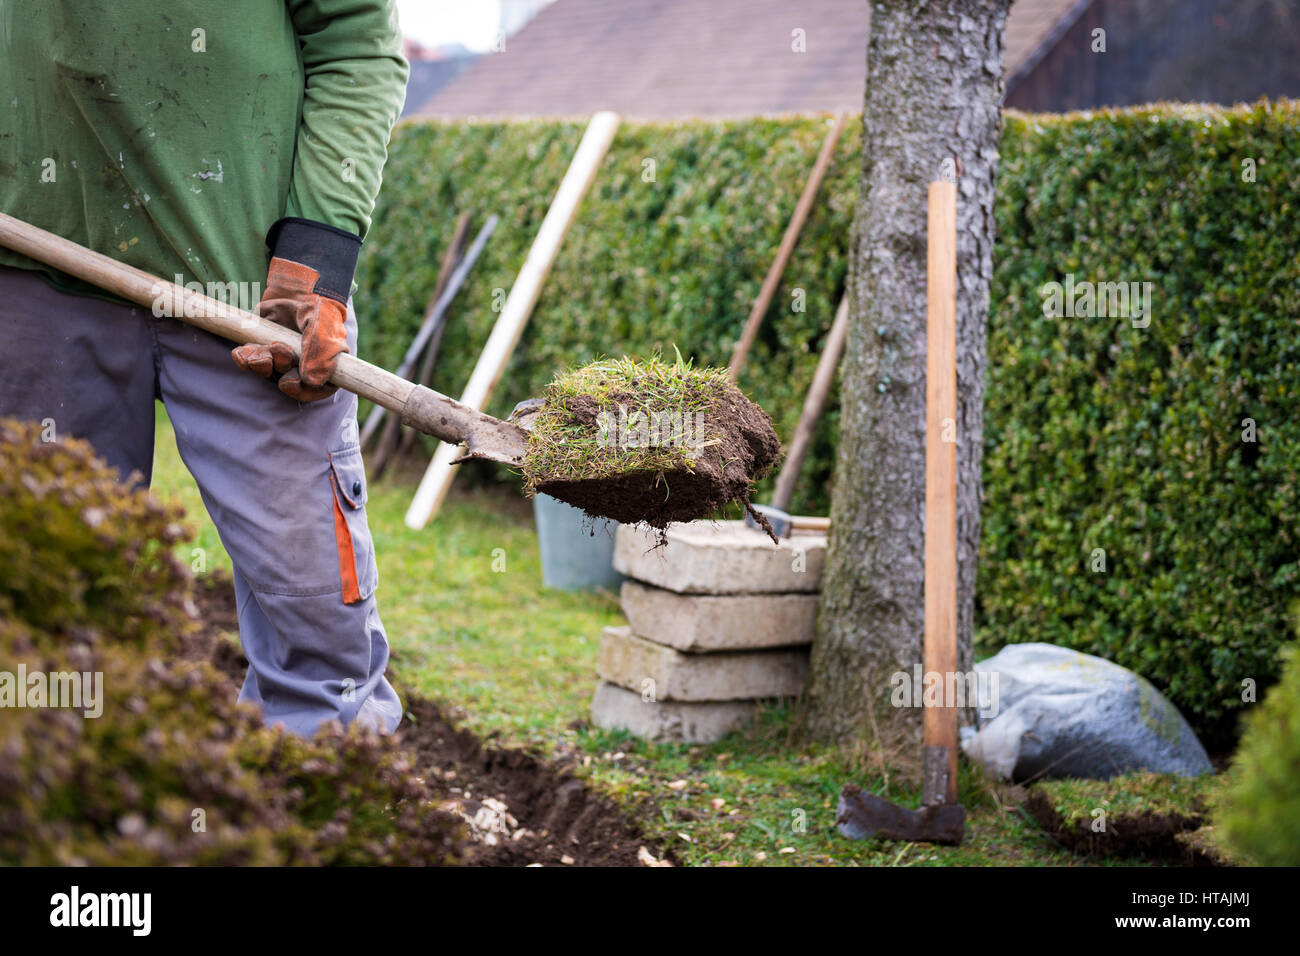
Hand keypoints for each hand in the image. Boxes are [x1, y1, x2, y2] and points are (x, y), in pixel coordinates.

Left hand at [232, 218, 359, 402]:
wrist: (298, 285)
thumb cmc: (318, 307)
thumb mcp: (325, 327)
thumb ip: (321, 353)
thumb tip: (311, 380)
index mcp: (324, 364)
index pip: (316, 389)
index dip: (302, 392)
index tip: (288, 383)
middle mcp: (302, 365)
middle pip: (287, 382)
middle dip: (278, 369)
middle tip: (277, 349)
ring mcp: (281, 357)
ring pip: (267, 373)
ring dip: (260, 365)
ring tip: (257, 353)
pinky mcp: (262, 346)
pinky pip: (250, 361)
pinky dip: (244, 359)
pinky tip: (240, 353)